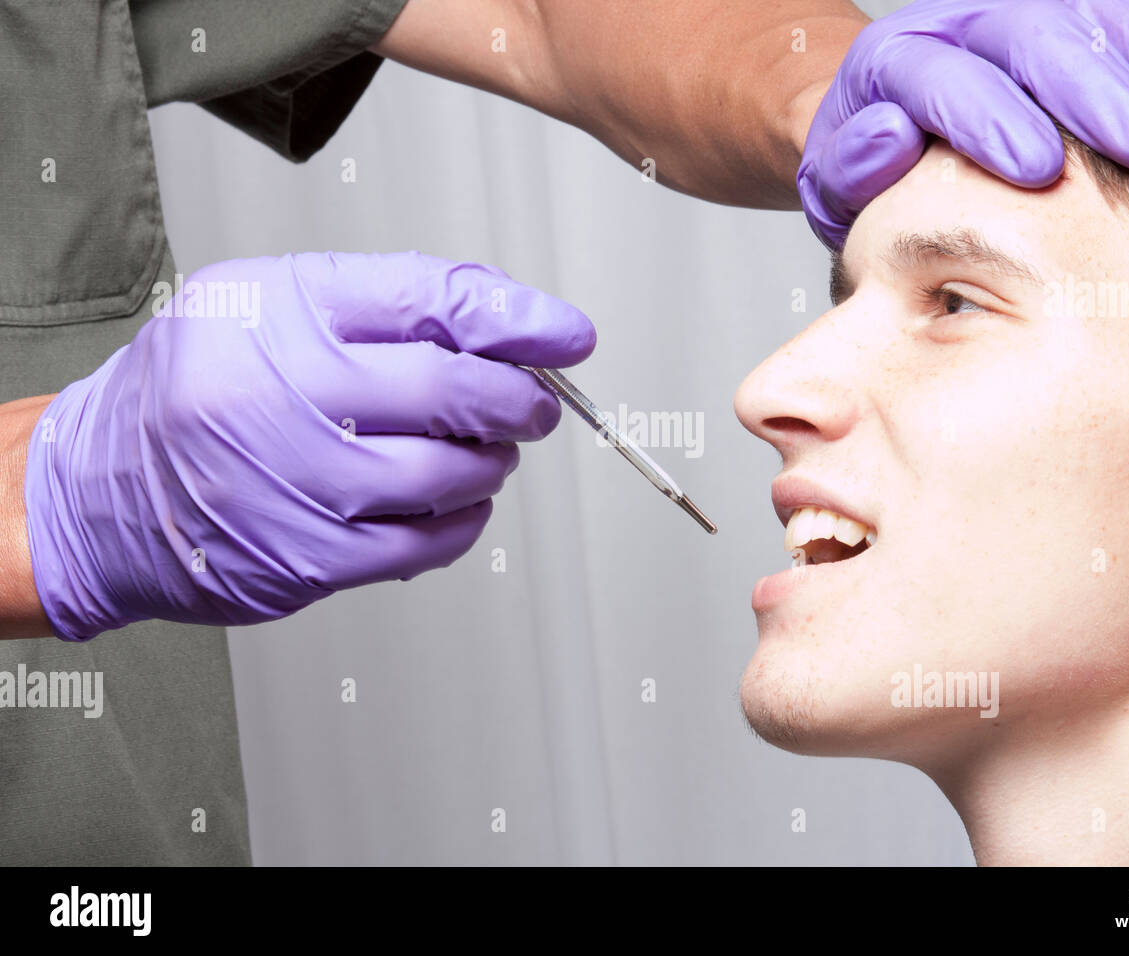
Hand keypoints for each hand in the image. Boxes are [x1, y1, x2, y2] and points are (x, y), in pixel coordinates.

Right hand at [24, 252, 595, 640]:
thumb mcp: (267, 305)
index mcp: (279, 312)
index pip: (429, 299)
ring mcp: (295, 482)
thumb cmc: (196, 389)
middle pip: (452, 389)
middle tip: (533, 403)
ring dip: (491, 461)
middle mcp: (284, 392)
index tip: (566, 333)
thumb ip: (380, 305)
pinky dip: (463, 519)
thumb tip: (501, 318)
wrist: (101, 489)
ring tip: (483, 450)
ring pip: (450, 472)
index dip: (517, 318)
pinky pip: (425, 542)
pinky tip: (458, 500)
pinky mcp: (306, 558)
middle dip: (518, 399)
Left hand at [798, 0, 1128, 248]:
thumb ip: (855, 165)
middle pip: (1026, 36)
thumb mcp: (837, 182)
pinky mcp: (1065, 11)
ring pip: (1086, 8)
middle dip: (1090, 89)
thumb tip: (891, 134)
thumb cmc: (863, 170)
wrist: (882, 126)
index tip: (1038, 169)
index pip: (940, 80)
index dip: (990, 120)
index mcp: (894, 62)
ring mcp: (1014, 8)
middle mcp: (957, 20)